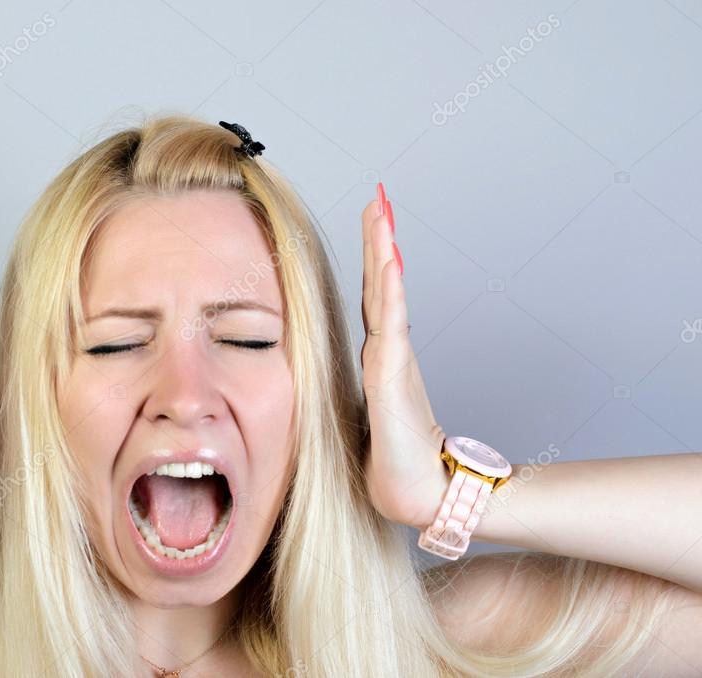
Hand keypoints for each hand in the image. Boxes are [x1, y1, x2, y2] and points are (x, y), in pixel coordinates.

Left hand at [360, 184, 448, 529]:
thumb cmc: (392, 464)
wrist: (417, 494)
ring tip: (381, 211)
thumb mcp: (364, 419)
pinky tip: (390, 258)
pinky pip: (390, 322)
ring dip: (383, 250)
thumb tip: (337, 393)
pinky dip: (391, 288)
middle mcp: (389, 351)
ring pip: (386, 293)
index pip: (374, 298)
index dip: (373, 261)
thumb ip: (359, 398)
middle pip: (381, 283)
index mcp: (381, 358)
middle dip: (379, 238)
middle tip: (379, 198)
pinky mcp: (394, 374)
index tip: (373, 222)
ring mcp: (393, 359)